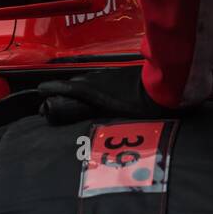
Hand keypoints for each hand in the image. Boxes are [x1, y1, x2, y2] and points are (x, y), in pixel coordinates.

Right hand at [38, 67, 180, 125]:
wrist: (172, 83)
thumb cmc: (148, 103)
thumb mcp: (122, 114)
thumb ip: (103, 118)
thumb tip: (88, 139)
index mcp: (93, 90)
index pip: (63, 87)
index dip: (51, 90)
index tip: (40, 93)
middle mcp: (98, 79)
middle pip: (73, 84)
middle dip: (62, 92)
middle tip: (54, 102)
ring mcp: (110, 75)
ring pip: (87, 80)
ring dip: (77, 88)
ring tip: (72, 99)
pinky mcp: (121, 74)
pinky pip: (99, 79)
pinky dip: (91, 86)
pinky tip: (97, 93)